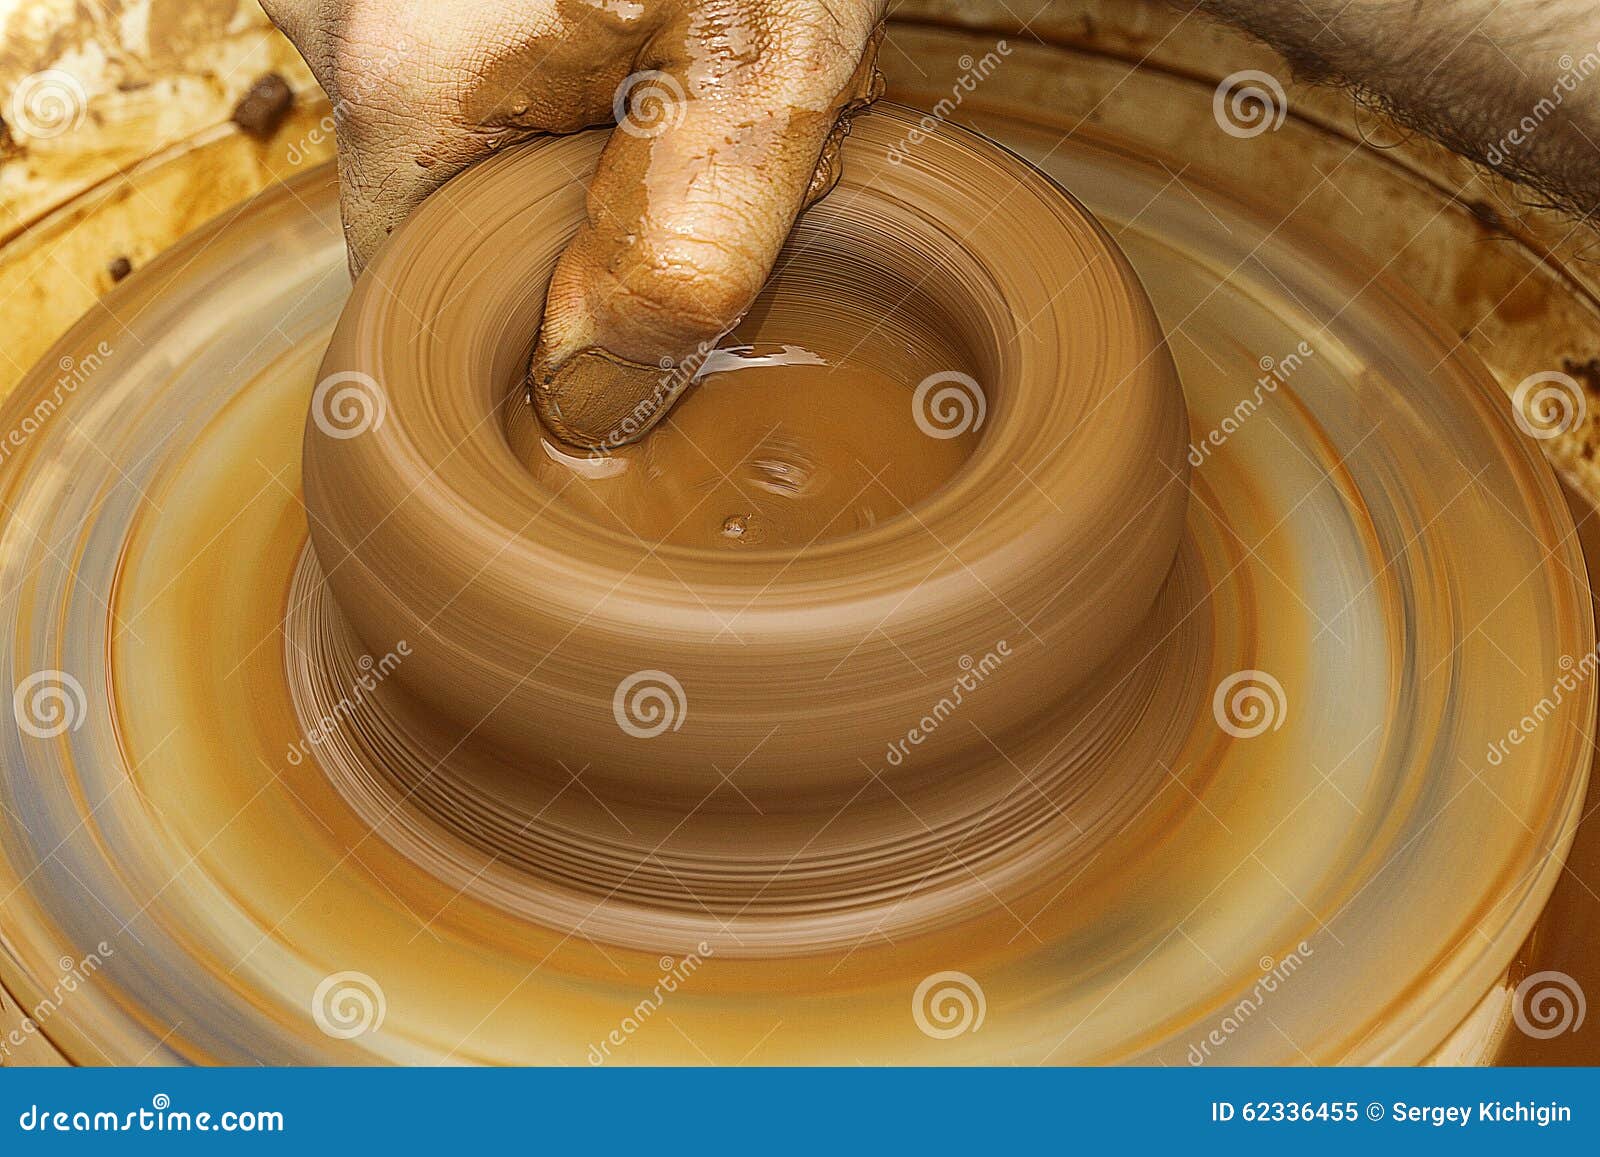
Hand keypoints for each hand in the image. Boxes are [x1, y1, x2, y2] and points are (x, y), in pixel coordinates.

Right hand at [263, 0, 886, 446]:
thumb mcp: (762, 62)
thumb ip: (684, 248)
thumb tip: (584, 406)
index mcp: (399, 81)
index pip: (412, 302)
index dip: (527, 346)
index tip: (634, 334)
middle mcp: (348, 24)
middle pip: (453, 210)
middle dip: (586, 223)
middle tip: (710, 162)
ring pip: (481, 131)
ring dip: (603, 141)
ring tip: (710, 82)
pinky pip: (493, 59)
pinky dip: (598, 70)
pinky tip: (682, 36)